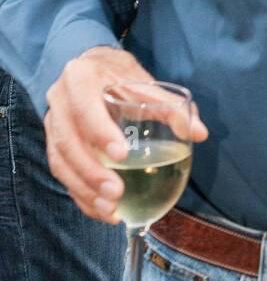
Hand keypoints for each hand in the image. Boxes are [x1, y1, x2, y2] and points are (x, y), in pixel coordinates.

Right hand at [44, 47, 208, 222]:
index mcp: (80, 78)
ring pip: (61, 162)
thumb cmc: (122, 77)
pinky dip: (82, 195)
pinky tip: (103, 211)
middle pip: (68, 142)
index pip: (85, 107)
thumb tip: (200, 134)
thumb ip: (172, 109)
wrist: (95, 70)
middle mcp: (59, 101)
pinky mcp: (54, 144)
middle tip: (116, 193)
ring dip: (85, 190)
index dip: (100, 132)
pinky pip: (62, 174)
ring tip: (111, 210)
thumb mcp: (146, 85)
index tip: (122, 156)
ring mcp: (53, 124)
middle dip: (91, 172)